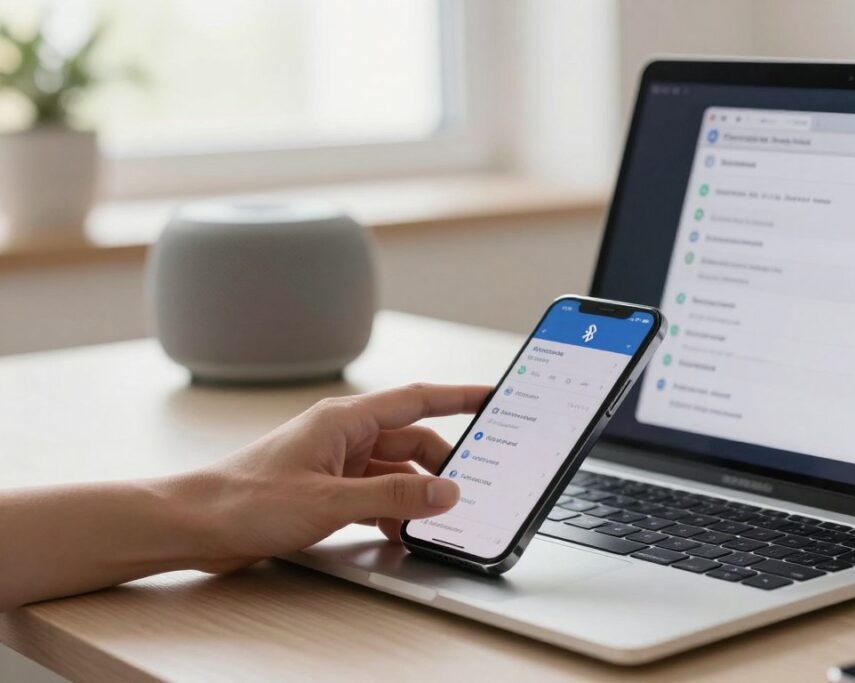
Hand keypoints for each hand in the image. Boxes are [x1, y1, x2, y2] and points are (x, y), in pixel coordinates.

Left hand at [174, 383, 489, 572]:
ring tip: (432, 522)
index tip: (490, 397)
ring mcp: (335, 464)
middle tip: (466, 492)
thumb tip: (446, 494)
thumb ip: (393, 499)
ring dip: (414, 497)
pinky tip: (400, 533)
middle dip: (441, 467)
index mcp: (345, 419)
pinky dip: (392, 512)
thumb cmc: (247, 499)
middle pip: (411, 442)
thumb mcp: (330, 501)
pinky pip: (374, 495)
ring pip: (394, 473)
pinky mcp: (325, 490)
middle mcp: (344, 436)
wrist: (196, 524)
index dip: (458, 397)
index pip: (417, 399)